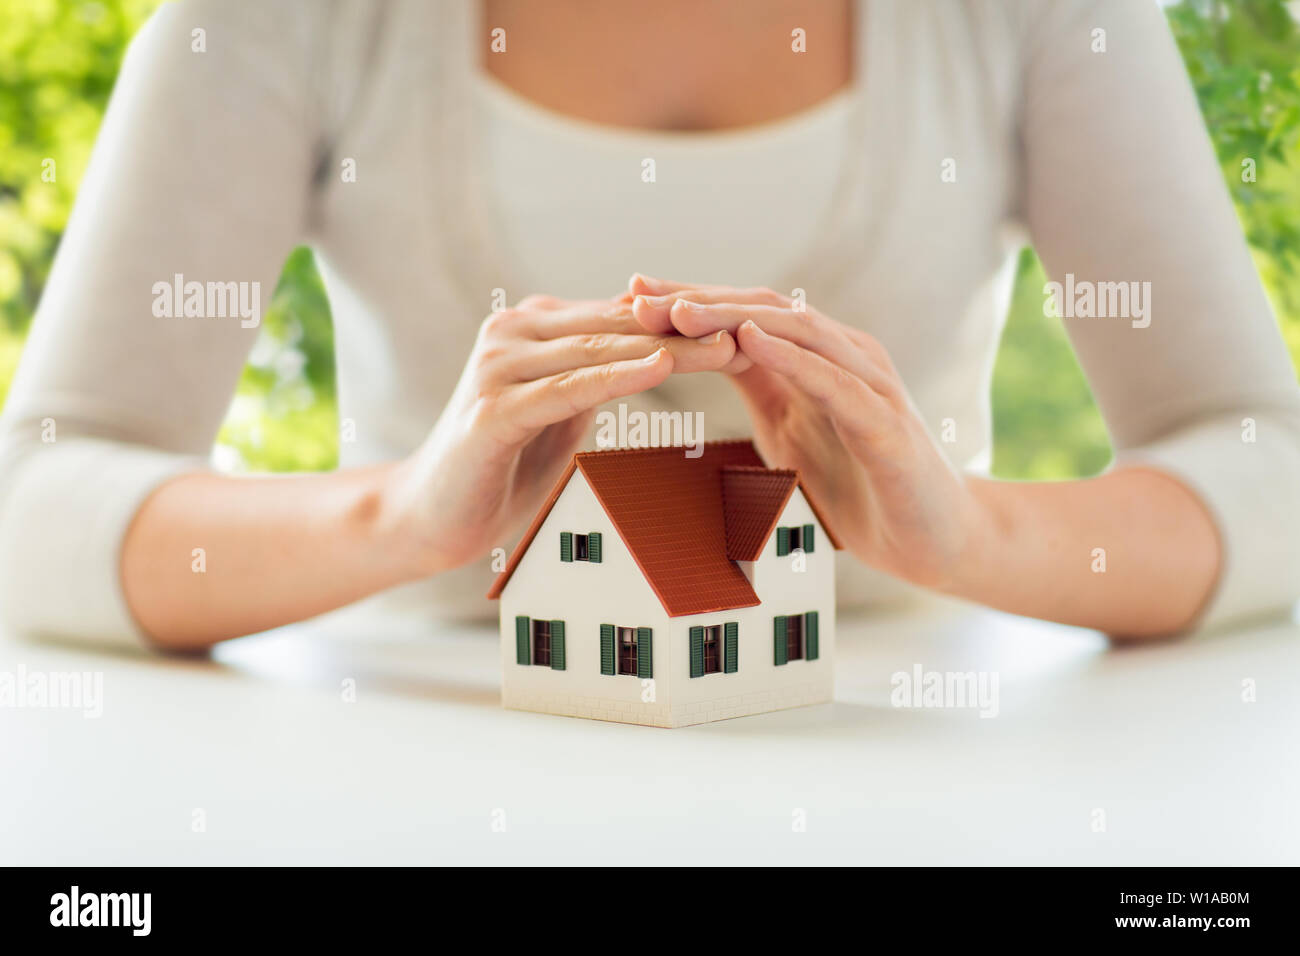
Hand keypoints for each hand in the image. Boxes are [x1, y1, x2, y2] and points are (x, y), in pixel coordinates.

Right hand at [379, 293, 736, 576]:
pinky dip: (616, 378)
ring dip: (669, 349)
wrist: (430, 516)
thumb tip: (657, 350)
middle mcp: (511, 333)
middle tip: (752, 331)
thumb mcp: (560, 410)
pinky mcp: (492, 410)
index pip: (623, 316)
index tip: (744, 325)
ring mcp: (497, 368)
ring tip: (726, 348)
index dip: (684, 320)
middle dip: (689, 329)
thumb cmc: (503, 466)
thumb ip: (594, 374)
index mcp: (532, 328)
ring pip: (600, 350)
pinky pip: (567, 389)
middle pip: (618, 325)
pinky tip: (660, 369)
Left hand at [629, 275, 986, 589]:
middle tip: (637, 297)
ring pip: (796, 333)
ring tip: (678, 310)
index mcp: (816, 358)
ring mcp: (869, 384)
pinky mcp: (885, 423)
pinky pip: (834, 381)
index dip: (689, 302)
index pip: (745, 316)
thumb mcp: (790, 427)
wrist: (933, 539)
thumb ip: (757, 385)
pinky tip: (750, 341)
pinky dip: (791, 357)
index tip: (631, 294)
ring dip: (733, 319)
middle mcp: (844, 356)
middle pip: (763, 311)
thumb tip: (700, 355)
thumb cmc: (860, 483)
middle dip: (697, 302)